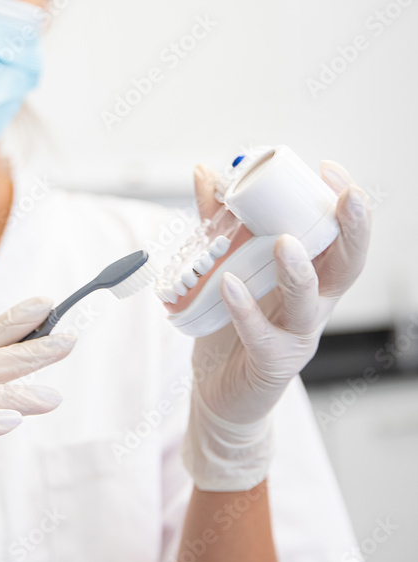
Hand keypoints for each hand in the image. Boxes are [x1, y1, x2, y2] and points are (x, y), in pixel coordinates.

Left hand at [183, 159, 370, 490]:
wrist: (220, 390)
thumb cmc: (232, 325)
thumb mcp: (228, 264)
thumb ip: (219, 221)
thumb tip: (208, 173)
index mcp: (312, 276)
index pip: (342, 236)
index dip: (345, 204)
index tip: (330, 170)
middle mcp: (313, 304)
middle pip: (348, 266)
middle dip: (353, 230)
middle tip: (345, 197)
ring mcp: (296, 335)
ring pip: (310, 303)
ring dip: (300, 271)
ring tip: (283, 241)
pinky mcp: (271, 363)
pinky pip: (262, 336)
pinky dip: (245, 310)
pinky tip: (229, 285)